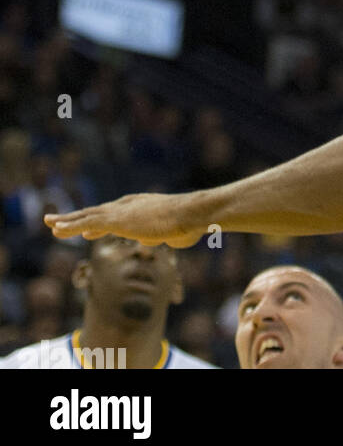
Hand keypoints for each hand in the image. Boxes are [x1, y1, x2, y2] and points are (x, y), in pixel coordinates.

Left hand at [45, 193, 206, 248]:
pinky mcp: (115, 219)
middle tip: (55, 221)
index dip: (96, 222)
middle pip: (95, 212)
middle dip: (75, 218)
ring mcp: (120, 212)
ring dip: (67, 221)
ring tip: (49, 224)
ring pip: (87, 216)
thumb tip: (156, 240)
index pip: (112, 215)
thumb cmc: (186, 223)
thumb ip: (160, 233)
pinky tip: (56, 230)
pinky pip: (86, 222)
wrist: (189, 214)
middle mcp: (126, 206)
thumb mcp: (170, 231)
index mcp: (138, 207)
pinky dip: (70, 226)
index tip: (84, 229)